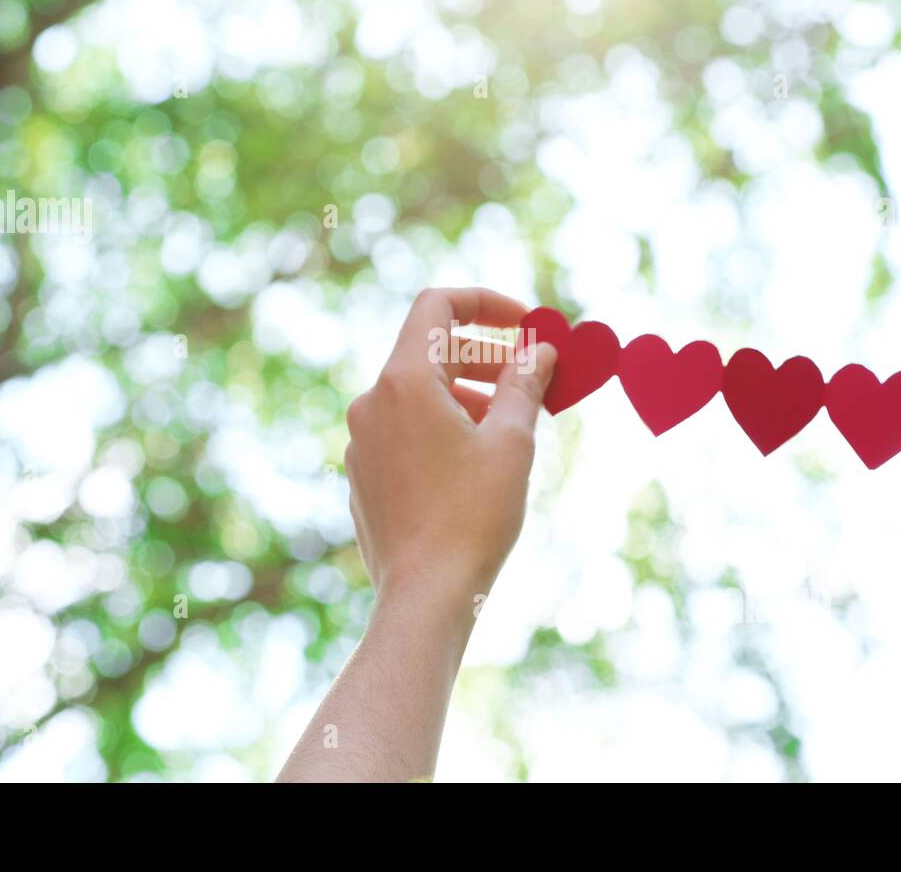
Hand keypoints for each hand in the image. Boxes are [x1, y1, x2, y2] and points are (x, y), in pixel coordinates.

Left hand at [345, 287, 556, 608]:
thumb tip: (538, 351)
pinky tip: (478, 465)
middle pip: (432, 352)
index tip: (527, 326)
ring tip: (514, 428)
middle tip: (535, 379)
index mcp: (404, 381)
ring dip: (469, 396)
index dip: (487, 304)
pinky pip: (405, 431)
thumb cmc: (472, 517)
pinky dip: (443, 428)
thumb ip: (524, 384)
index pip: (438, 306)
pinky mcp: (364, 474)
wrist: (425, 595)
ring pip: (419, 395)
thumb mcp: (511, 441)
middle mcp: (372, 403)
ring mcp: (362, 440)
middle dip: (488, 358)